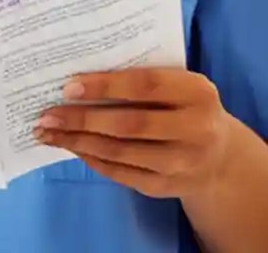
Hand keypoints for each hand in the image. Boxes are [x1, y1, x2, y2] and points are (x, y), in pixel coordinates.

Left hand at [35, 68, 235, 198]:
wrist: (220, 157)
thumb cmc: (189, 109)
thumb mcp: (182, 87)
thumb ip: (147, 80)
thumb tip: (85, 80)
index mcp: (197, 92)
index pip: (146, 86)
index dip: (106, 86)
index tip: (69, 86)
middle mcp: (194, 129)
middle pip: (129, 124)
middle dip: (83, 119)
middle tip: (47, 114)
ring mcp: (180, 162)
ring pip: (119, 152)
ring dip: (79, 141)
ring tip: (49, 132)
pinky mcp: (165, 186)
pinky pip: (120, 172)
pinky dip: (91, 159)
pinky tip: (72, 147)